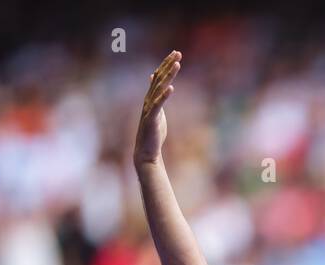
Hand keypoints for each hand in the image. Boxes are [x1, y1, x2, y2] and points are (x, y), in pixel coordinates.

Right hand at [134, 50, 180, 164]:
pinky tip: (172, 88)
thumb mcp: (157, 112)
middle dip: (168, 64)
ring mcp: (149, 109)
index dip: (166, 64)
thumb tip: (160, 87)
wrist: (146, 151)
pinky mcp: (151, 119)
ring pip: (159, 88)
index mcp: (151, 98)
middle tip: (178, 52)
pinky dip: (164, 96)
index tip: (176, 53)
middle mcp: (148, 100)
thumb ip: (158, 99)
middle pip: (159, 78)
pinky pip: (158, 105)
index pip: (159, 76)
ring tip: (177, 64)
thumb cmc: (153, 133)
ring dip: (168, 75)